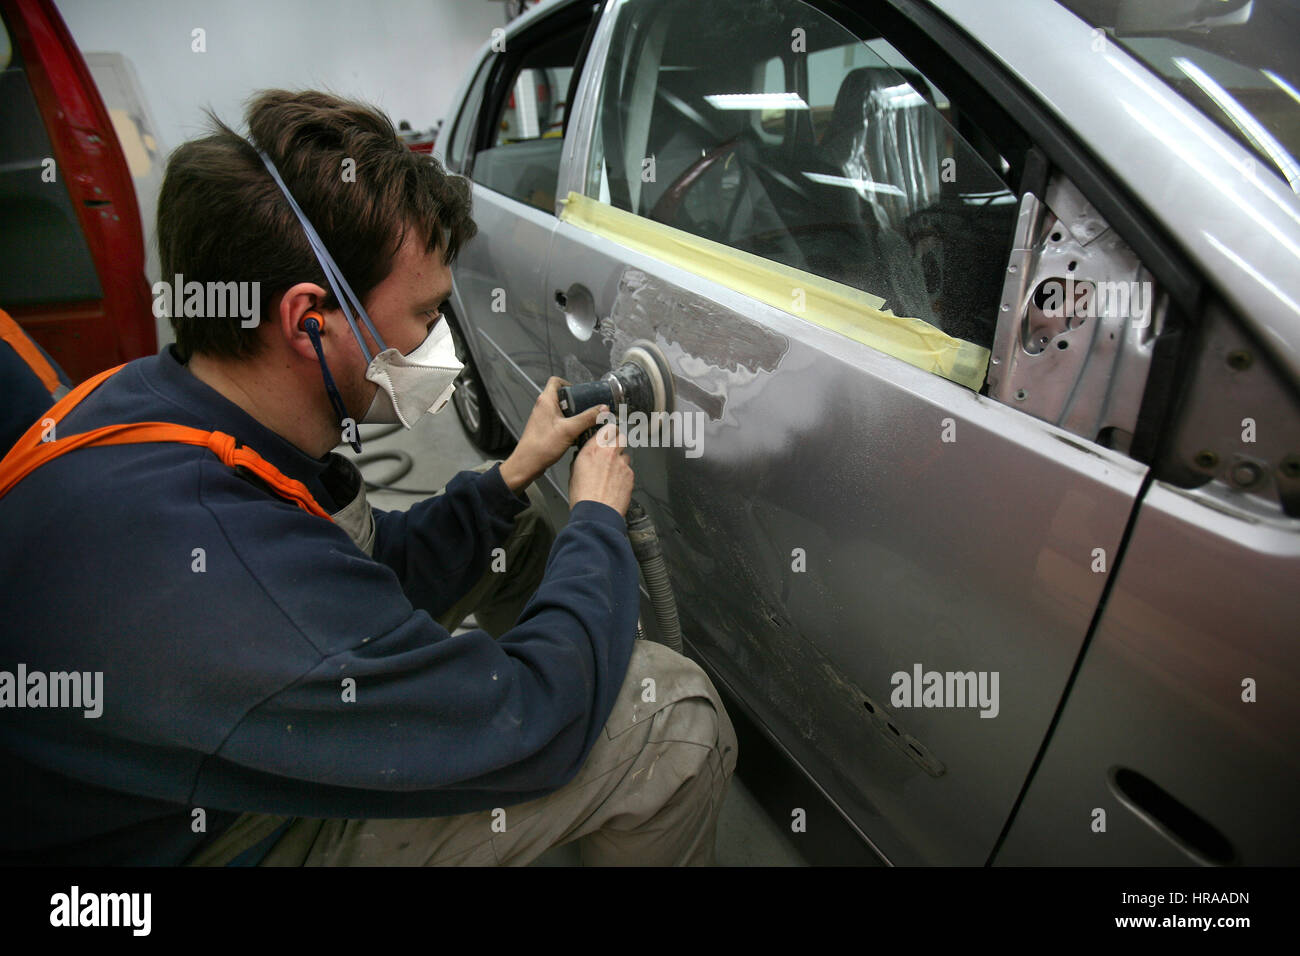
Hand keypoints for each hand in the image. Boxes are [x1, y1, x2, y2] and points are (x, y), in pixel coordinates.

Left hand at [499, 377, 605, 492]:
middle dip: (577, 403)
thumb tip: (603, 408)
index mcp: (546, 400)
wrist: (527, 464)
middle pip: (562, 396)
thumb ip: (588, 418)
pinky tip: (576, 435)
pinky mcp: (544, 428)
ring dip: (574, 416)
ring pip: (562, 410)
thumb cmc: (542, 446)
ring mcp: (543, 418)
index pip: (557, 381)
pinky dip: (569, 425)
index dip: (570, 384)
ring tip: (584, 424)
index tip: (582, 394)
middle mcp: (543, 406)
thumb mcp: (570, 430)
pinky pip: (559, 421)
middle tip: (587, 410)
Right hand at [569, 421, 634, 515]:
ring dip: (621, 461)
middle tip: (612, 451)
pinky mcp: (630, 476)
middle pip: (621, 437)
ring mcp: (622, 464)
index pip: (607, 428)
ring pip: (626, 455)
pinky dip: (624, 476)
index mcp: (592, 450)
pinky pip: (629, 471)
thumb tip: (583, 457)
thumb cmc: (583, 497)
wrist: (596, 514)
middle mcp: (609, 453)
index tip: (608, 433)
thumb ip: (581, 459)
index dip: (609, 431)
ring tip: (612, 474)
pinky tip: (616, 485)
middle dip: (618, 442)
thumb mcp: (573, 473)